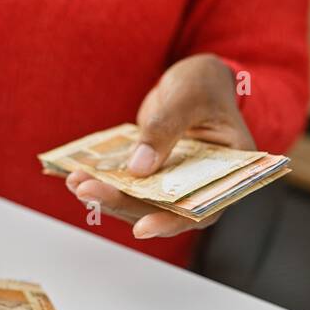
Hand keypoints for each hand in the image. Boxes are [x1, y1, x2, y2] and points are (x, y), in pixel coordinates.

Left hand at [67, 53, 254, 238]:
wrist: (193, 82)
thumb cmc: (203, 85)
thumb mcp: (188, 97)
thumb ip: (166, 129)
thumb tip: (138, 167)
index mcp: (231, 172)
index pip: (203, 209)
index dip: (172, 222)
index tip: (142, 228)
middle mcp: (202, 187)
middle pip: (162, 209)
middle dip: (123, 204)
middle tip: (89, 191)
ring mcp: (174, 184)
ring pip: (140, 202)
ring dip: (107, 196)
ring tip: (78, 182)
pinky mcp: (152, 177)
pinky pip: (128, 187)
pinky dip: (104, 183)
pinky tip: (78, 176)